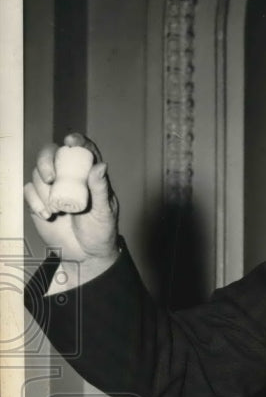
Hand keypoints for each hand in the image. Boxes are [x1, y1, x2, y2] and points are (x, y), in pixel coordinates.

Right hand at [24, 132, 118, 265]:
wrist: (86, 256)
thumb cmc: (100, 233)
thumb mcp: (104, 212)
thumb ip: (101, 190)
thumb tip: (100, 165)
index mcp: (89, 176)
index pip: (83, 150)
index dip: (77, 140)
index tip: (70, 141)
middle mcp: (69, 177)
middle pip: (52, 154)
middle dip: (46, 160)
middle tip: (50, 177)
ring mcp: (53, 188)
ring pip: (38, 173)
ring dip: (42, 188)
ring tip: (55, 209)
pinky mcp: (39, 201)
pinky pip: (29, 191)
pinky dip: (34, 200)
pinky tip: (47, 215)